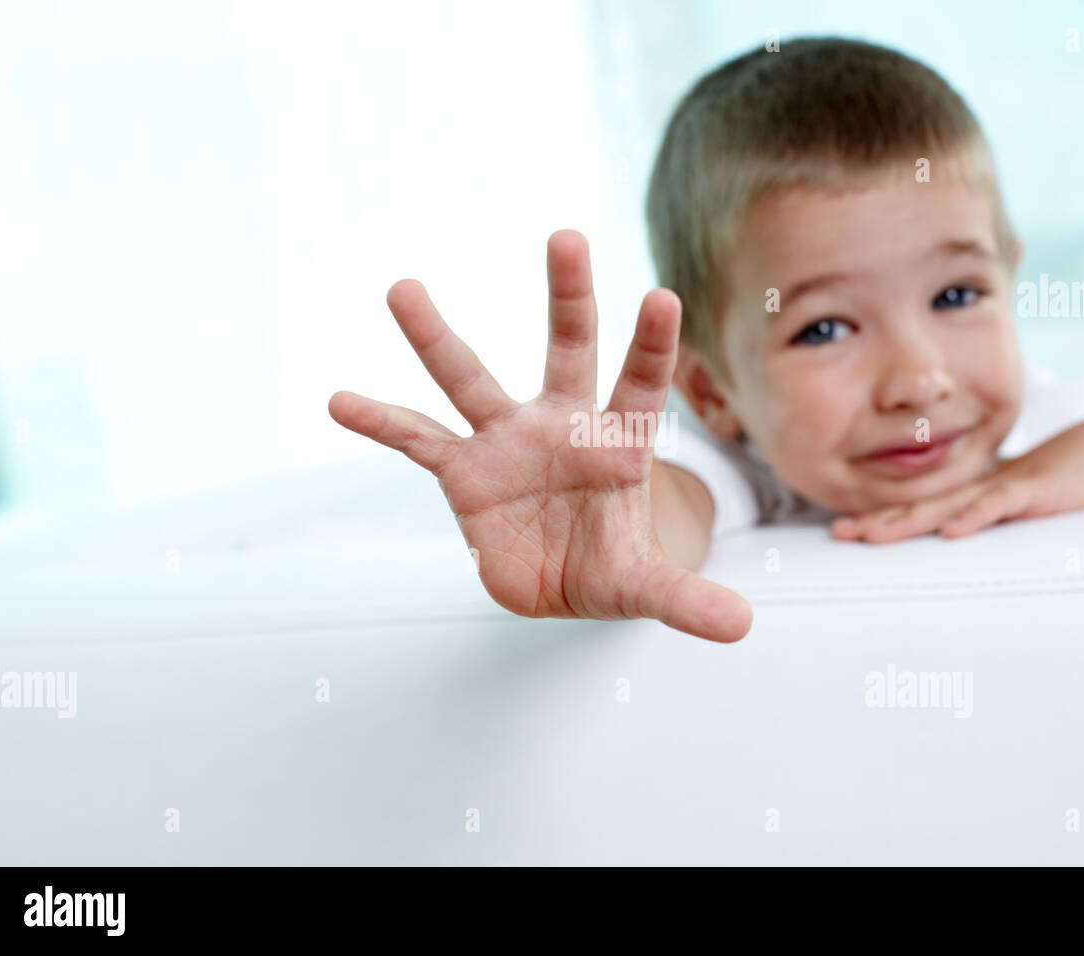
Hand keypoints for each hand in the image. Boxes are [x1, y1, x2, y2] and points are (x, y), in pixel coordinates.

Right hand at [329, 230, 751, 641]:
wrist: (559, 581)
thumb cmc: (609, 566)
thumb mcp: (644, 586)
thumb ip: (685, 598)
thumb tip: (742, 626)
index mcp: (616, 445)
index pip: (639, 385)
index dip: (650, 345)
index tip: (661, 295)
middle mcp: (562, 426)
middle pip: (567, 349)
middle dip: (568, 297)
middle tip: (566, 237)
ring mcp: (508, 441)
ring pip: (472, 378)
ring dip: (437, 337)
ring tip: (404, 289)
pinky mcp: (463, 472)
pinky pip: (418, 440)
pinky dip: (382, 422)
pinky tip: (341, 400)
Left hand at [831, 415, 1083, 542]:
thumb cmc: (1059, 479)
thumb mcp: (1014, 505)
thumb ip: (985, 519)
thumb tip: (956, 540)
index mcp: (969, 494)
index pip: (916, 508)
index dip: (879, 518)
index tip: (842, 531)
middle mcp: (975, 489)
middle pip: (917, 507)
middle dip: (875, 521)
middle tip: (838, 533)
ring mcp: (1000, 487)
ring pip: (945, 505)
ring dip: (907, 520)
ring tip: (873, 534)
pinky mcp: (1031, 489)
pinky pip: (998, 504)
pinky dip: (974, 517)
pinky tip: (952, 532)